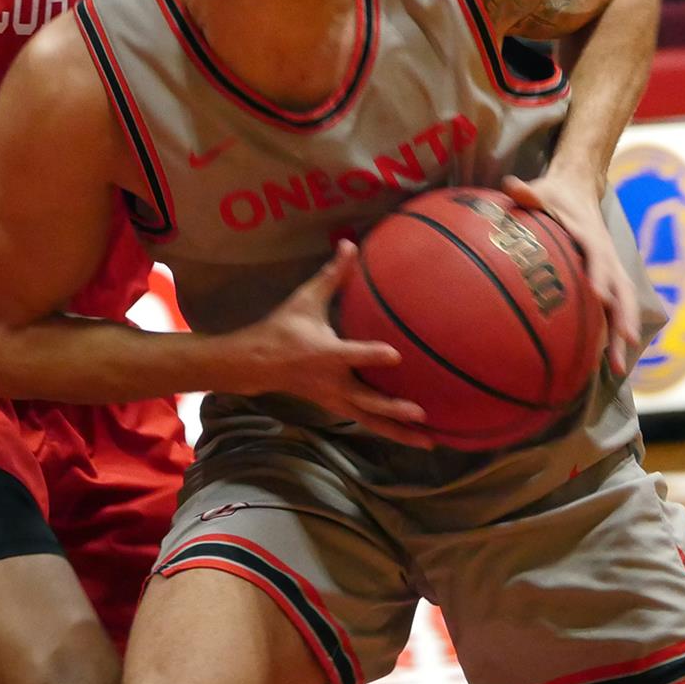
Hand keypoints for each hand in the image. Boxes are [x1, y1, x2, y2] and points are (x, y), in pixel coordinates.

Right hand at [221, 243, 431, 446]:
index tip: (396, 354)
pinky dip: (388, 431)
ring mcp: (335, 400)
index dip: (373, 355)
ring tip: (428, 441)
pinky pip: (366, 422)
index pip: (352, 354)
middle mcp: (333, 382)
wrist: (256, 364)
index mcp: (326, 355)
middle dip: (392, 409)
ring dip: (398, 432)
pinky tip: (411, 436)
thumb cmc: (283, 329)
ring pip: (369, 421)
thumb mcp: (305, 300)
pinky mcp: (337, 408)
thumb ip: (332, 275)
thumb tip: (350, 243)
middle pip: (366, 401)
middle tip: (420, 413)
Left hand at [503, 172, 639, 378]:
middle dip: (623, 317)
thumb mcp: (541, 190)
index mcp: (592, 236)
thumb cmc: (554, 194)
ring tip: (616, 368)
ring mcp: (609, 270)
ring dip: (620, 334)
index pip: (599, 257)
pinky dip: (610, 333)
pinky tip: (600, 363)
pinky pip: (612, 308)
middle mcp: (606, 256)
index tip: (598, 296)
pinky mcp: (605, 279)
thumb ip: (528, 193)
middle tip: (622, 344)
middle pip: (621, 290)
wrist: (577, 188)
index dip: (600, 275)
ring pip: (622, 305)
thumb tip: (511, 186)